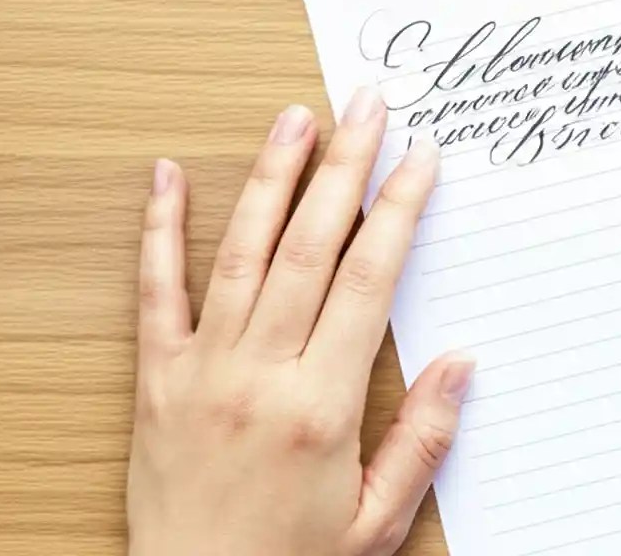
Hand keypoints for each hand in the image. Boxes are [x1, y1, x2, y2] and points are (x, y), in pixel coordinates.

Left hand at [128, 86, 472, 555]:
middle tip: (366, 106)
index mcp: (322, 406)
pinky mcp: (156, 377)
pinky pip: (156, 291)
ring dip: (270, 178)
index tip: (419, 160)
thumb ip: (423, 439)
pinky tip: (168, 177)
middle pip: (310, 247)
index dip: (398, 210)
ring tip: (295, 119)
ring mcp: (202, 368)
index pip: (369, 280)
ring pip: (240, 253)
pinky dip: (161, 229)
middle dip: (345, 168)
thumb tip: (464, 363)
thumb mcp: (377, 522)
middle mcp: (260, 373)